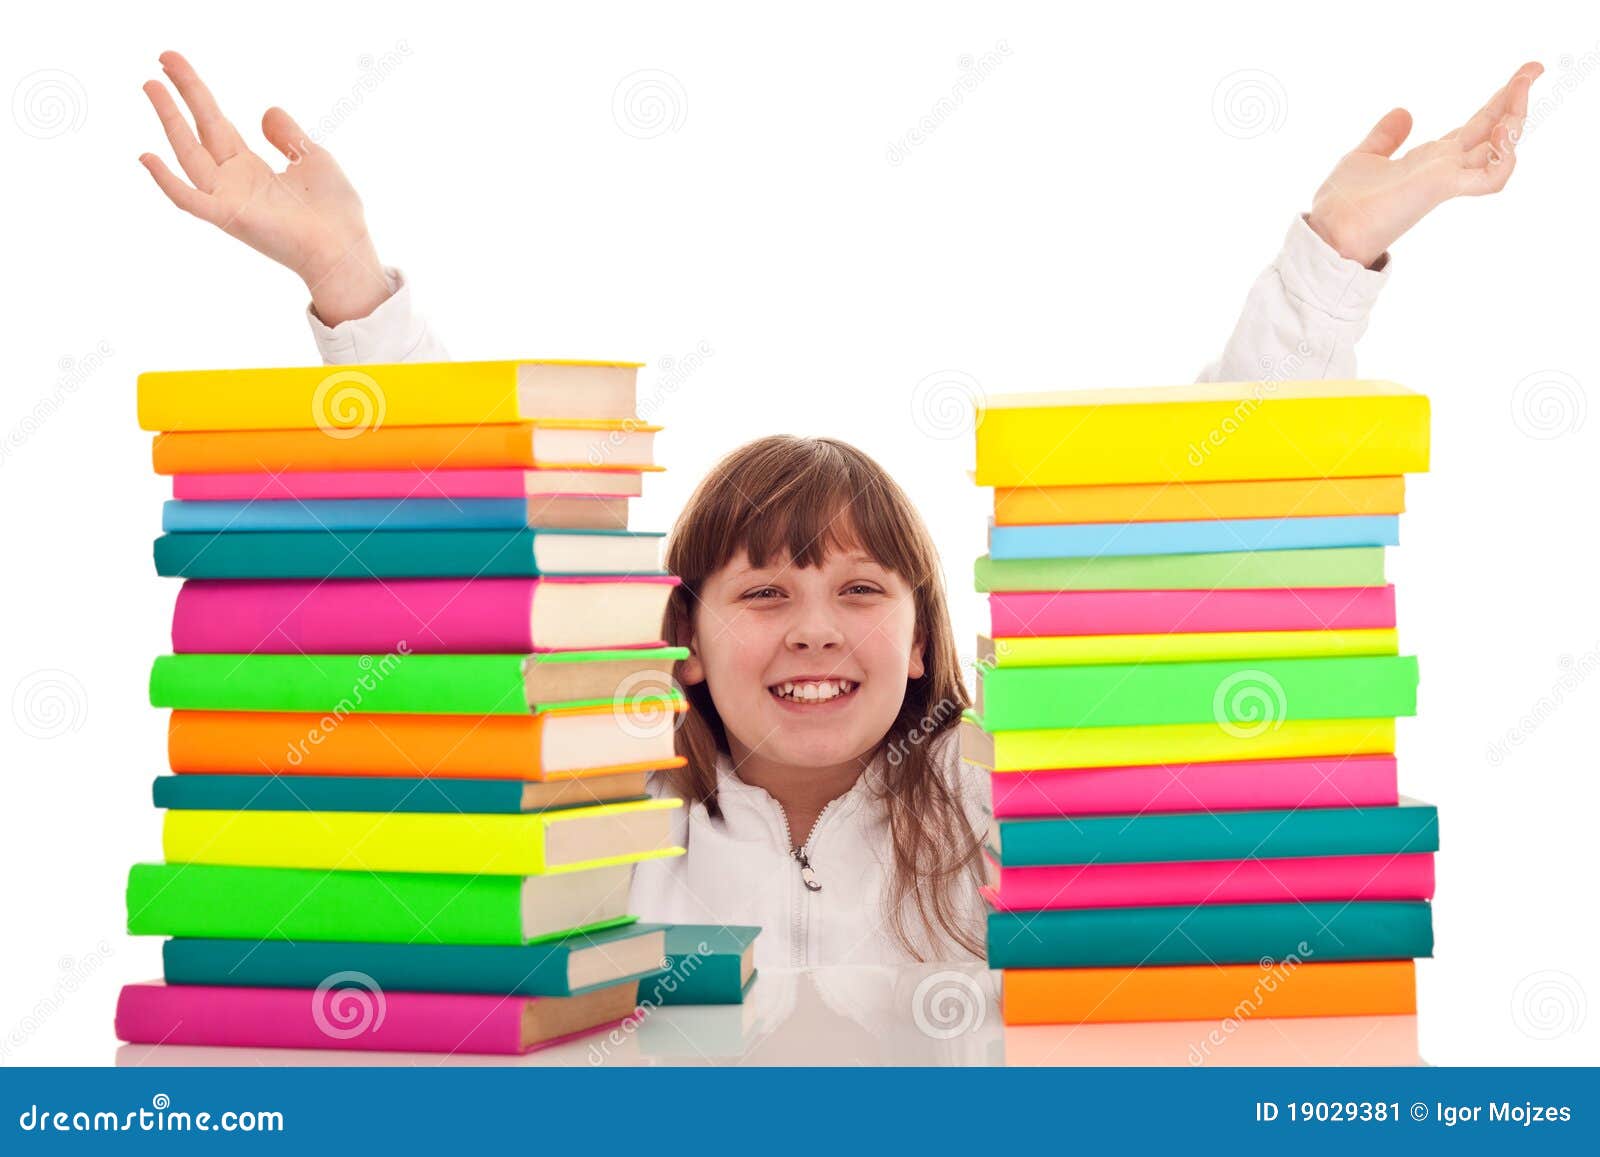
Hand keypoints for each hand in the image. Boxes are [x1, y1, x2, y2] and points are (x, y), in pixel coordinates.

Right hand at [138, 50, 389, 325]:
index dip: (196, 92)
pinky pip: (189, 199)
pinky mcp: (229, 217)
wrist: (346, 249)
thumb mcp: (312, 157)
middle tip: (161, 59)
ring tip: (151, 84)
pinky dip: (166, 181)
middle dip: (179, 95)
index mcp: (250, 168)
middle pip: (199, 129)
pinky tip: (146, 156)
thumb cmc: (335, 211)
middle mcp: (233, 181)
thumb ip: (287, 134)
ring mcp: (228, 199)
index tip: (173, 62)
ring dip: (169, 119)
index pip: (215, 123)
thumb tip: (266, 111)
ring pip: (188, 153)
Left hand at [1307, 61, 1543, 267]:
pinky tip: (1505, 132)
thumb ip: (1387, 136)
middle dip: (1514, 99)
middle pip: (1492, 129)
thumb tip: (1404, 111)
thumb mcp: (1365, 157)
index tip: (1520, 77)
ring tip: (1522, 87)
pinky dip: (1503, 158)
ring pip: (1498, 148)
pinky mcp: (1442, 188)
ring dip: (1514, 118)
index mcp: (1431, 159)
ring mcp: (1446, 178)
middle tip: (1534, 67)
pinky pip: (1489, 178)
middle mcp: (1445, 167)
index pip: (1475, 127)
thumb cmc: (1343, 203)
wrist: (1329, 232)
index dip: (1497, 103)